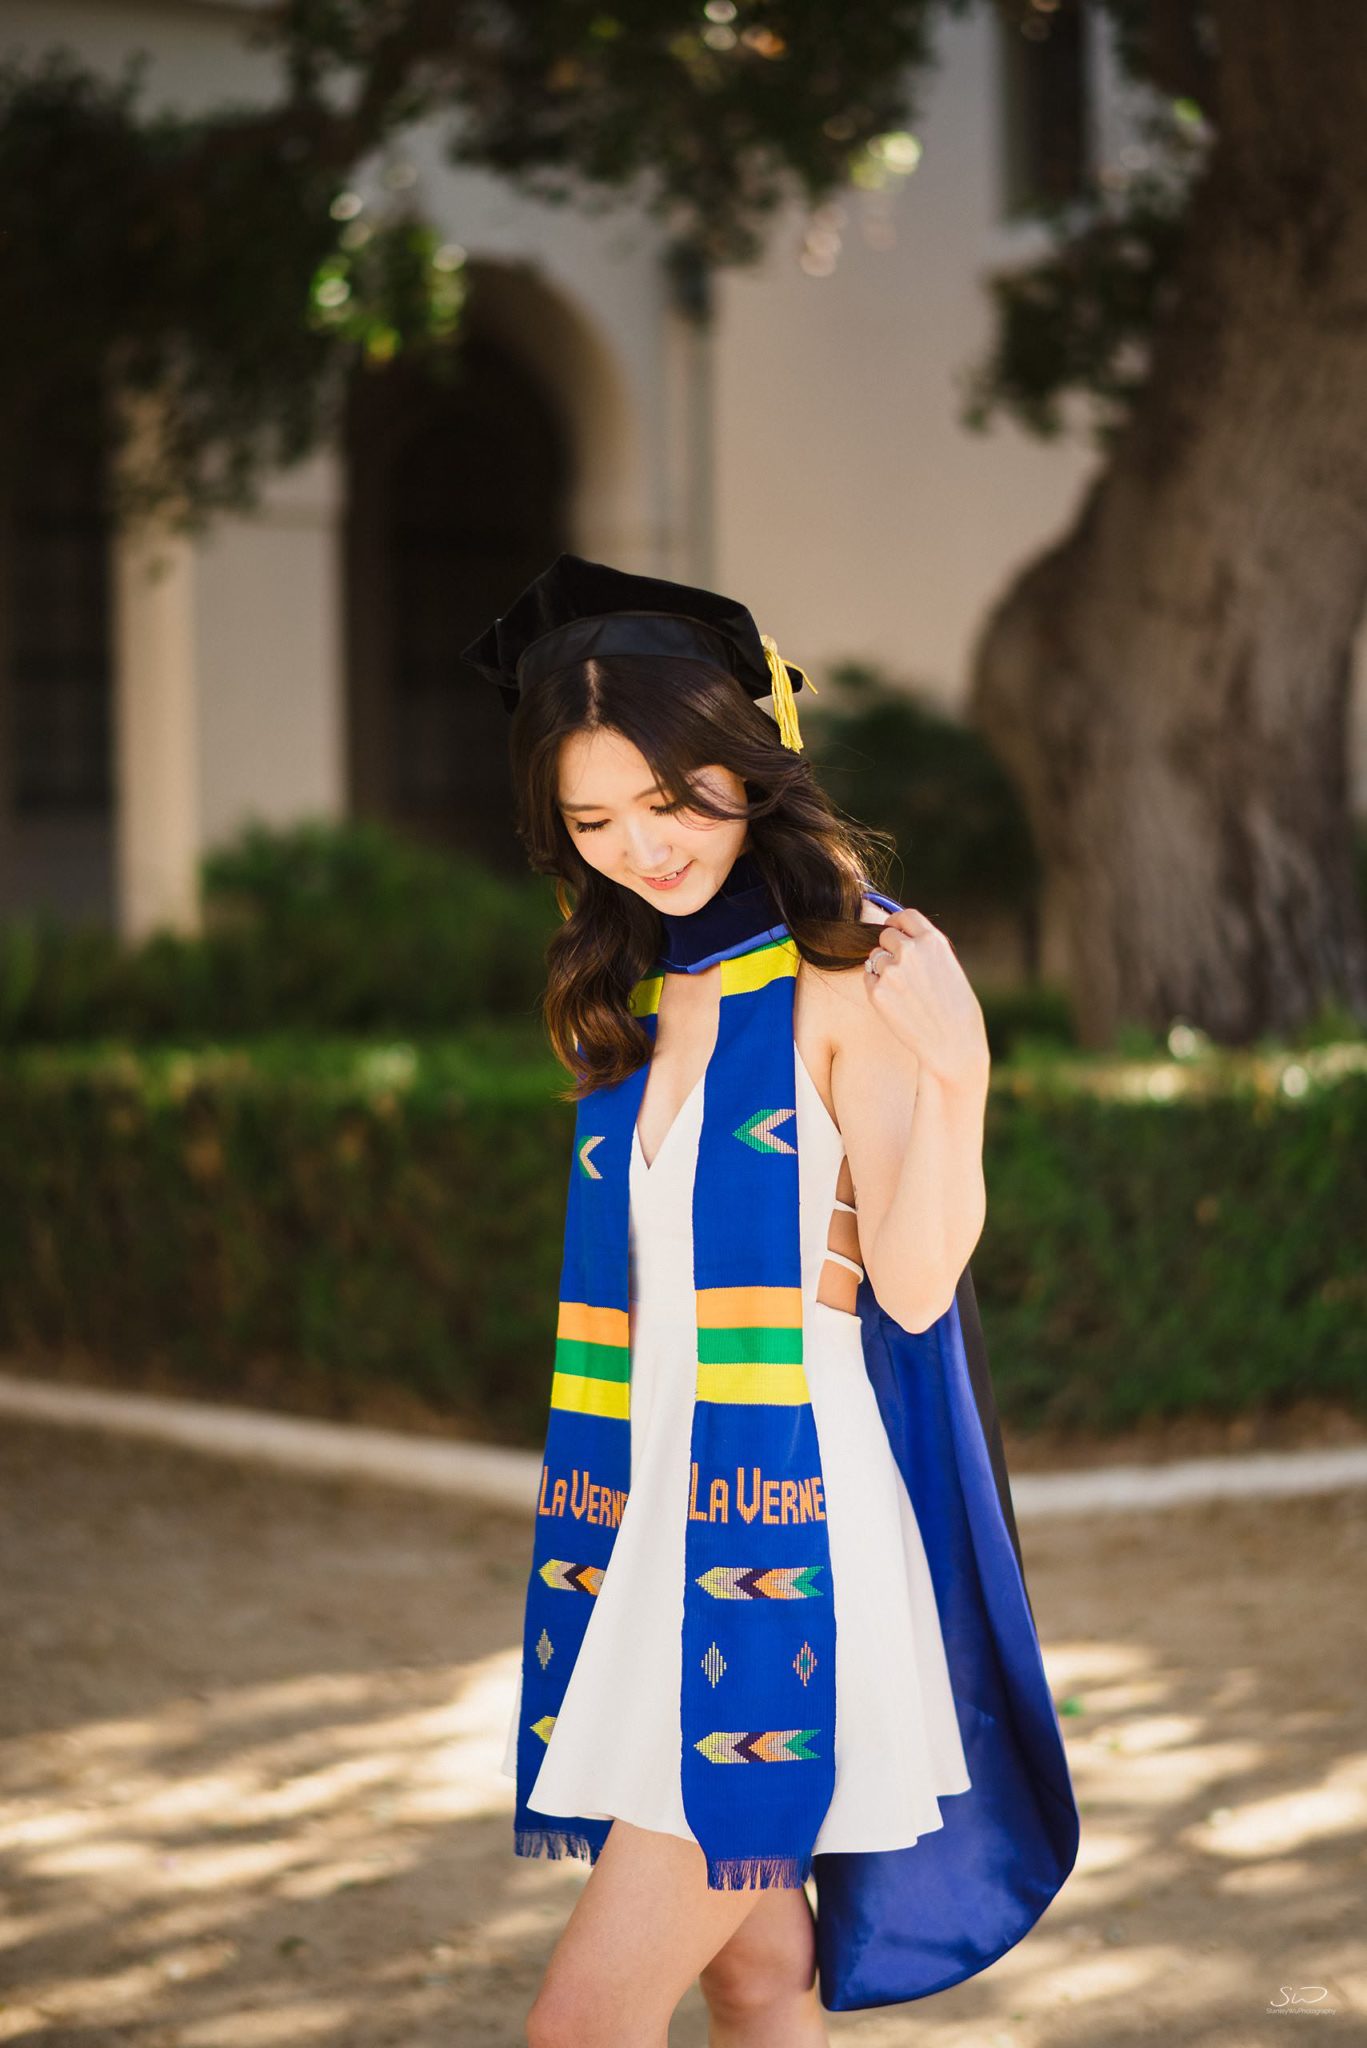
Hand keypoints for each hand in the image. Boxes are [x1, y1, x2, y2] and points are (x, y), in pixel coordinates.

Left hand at [863, 907, 989, 1091]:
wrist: (952, 1042)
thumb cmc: (956, 1008)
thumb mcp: (948, 967)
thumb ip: (926, 950)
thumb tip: (900, 936)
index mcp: (932, 941)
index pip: (905, 916)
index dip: (897, 922)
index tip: (893, 928)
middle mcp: (910, 951)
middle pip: (885, 935)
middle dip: (889, 947)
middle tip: (899, 966)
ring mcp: (891, 971)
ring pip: (875, 957)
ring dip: (882, 967)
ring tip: (903, 990)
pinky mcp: (877, 992)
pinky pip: (868, 979)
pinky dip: (877, 986)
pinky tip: (895, 1002)